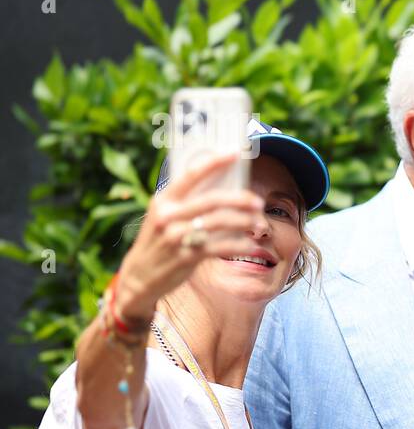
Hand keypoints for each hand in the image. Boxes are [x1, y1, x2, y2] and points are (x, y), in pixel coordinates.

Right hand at [115, 152, 265, 318]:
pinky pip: (219, 247)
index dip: (215, 162)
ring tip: (258, 224)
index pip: (191, 175)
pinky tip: (252, 246)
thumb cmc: (159, 241)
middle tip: (258, 202)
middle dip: (240, 199)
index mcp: (164, 200)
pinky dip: (239, 246)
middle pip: (212, 200)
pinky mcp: (185, 257)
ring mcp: (176, 237)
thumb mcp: (165, 217)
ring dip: (244, 222)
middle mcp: (168, 216)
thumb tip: (222, 186)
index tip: (235, 152)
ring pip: (219, 223)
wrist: (139, 276)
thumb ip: (186, 203)